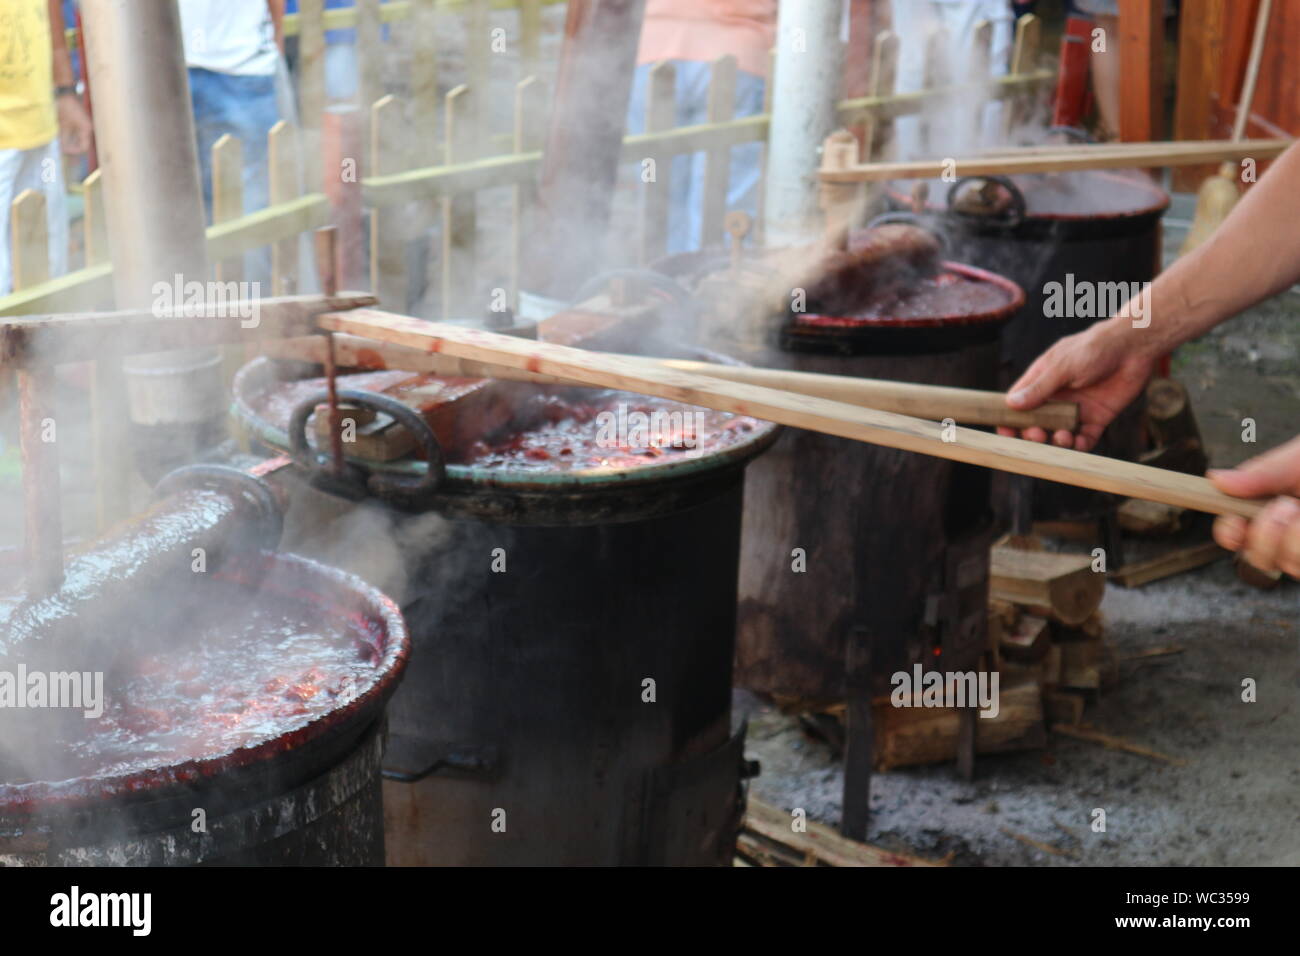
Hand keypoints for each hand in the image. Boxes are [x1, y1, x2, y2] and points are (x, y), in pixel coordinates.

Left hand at [56, 93, 91, 155]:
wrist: (63, 93)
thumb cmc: (64, 107)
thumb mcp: (62, 125)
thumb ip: (63, 139)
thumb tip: (63, 150)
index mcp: (86, 129)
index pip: (84, 147)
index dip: (74, 151)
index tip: (64, 151)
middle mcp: (88, 128)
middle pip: (82, 144)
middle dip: (72, 147)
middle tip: (62, 150)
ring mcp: (84, 125)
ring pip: (79, 139)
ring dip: (71, 142)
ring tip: (61, 144)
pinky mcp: (80, 121)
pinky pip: (77, 133)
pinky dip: (70, 136)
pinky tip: (62, 136)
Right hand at [999, 322, 1155, 450]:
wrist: (1133, 347)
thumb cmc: (1094, 348)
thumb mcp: (1062, 367)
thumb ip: (1039, 388)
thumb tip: (1011, 404)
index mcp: (1042, 381)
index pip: (1018, 403)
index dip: (1010, 419)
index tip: (1005, 432)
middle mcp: (1057, 397)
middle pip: (1036, 423)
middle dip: (1033, 433)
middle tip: (1037, 434)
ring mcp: (1076, 409)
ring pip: (1058, 433)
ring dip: (1056, 441)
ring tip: (1062, 438)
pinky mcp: (1097, 417)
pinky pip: (1085, 438)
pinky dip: (1080, 445)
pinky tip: (1078, 443)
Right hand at [1209, 435, 1299, 578]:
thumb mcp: (1298, 458)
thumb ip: (1263, 470)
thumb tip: (1216, 479)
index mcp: (1272, 508)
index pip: (1236, 532)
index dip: (1229, 534)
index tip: (1233, 525)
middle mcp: (1288, 535)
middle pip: (1257, 558)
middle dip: (1265, 537)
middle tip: (1283, 508)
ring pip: (1286, 566)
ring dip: (1294, 540)